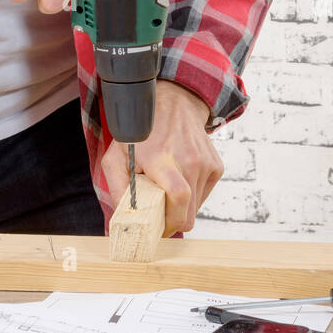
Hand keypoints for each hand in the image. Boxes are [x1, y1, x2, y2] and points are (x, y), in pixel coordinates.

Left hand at [102, 80, 223, 236]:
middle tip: (159, 216)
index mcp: (162, 159)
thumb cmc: (141, 133)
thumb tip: (124, 219)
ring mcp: (205, 163)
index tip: (158, 227)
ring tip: (167, 188)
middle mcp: (188, 160)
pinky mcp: (216, 166)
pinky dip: (192, 195)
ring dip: (182, 206)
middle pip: (189, 213)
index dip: (171, 221)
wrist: (173, 104)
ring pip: (197, 207)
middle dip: (174, 221)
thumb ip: (117, 188)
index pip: (179, 197)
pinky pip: (204, 195)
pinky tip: (180, 179)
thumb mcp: (116, 156)